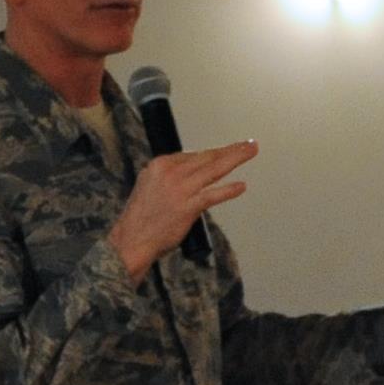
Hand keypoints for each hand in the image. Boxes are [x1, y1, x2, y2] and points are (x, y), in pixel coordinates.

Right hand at [109, 140, 256, 277]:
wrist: (132, 239)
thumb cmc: (141, 217)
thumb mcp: (149, 186)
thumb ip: (169, 177)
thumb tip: (190, 174)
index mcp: (159, 165)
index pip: (192, 155)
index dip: (213, 154)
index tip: (227, 151)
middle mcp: (170, 172)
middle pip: (207, 157)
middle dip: (230, 150)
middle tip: (248, 145)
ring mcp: (180, 189)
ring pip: (214, 169)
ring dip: (236, 158)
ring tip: (251, 151)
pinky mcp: (188, 206)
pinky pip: (213, 194)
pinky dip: (228, 190)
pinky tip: (241, 186)